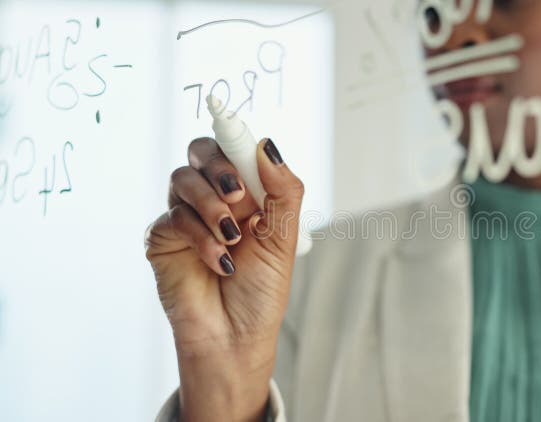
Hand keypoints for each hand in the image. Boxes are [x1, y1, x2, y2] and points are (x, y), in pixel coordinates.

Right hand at [145, 137, 301, 421]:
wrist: (237, 334)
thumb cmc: (262, 288)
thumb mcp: (284, 236)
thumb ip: (282, 189)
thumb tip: (266, 145)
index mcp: (246, 191)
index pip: (234, 147)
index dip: (233, 133)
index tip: (230, 120)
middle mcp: (213, 197)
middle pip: (200, 151)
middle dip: (219, 166)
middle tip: (238, 195)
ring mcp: (186, 215)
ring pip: (183, 179)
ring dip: (212, 206)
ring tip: (232, 238)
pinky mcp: (163, 237)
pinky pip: (175, 217)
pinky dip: (201, 237)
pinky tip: (221, 262)